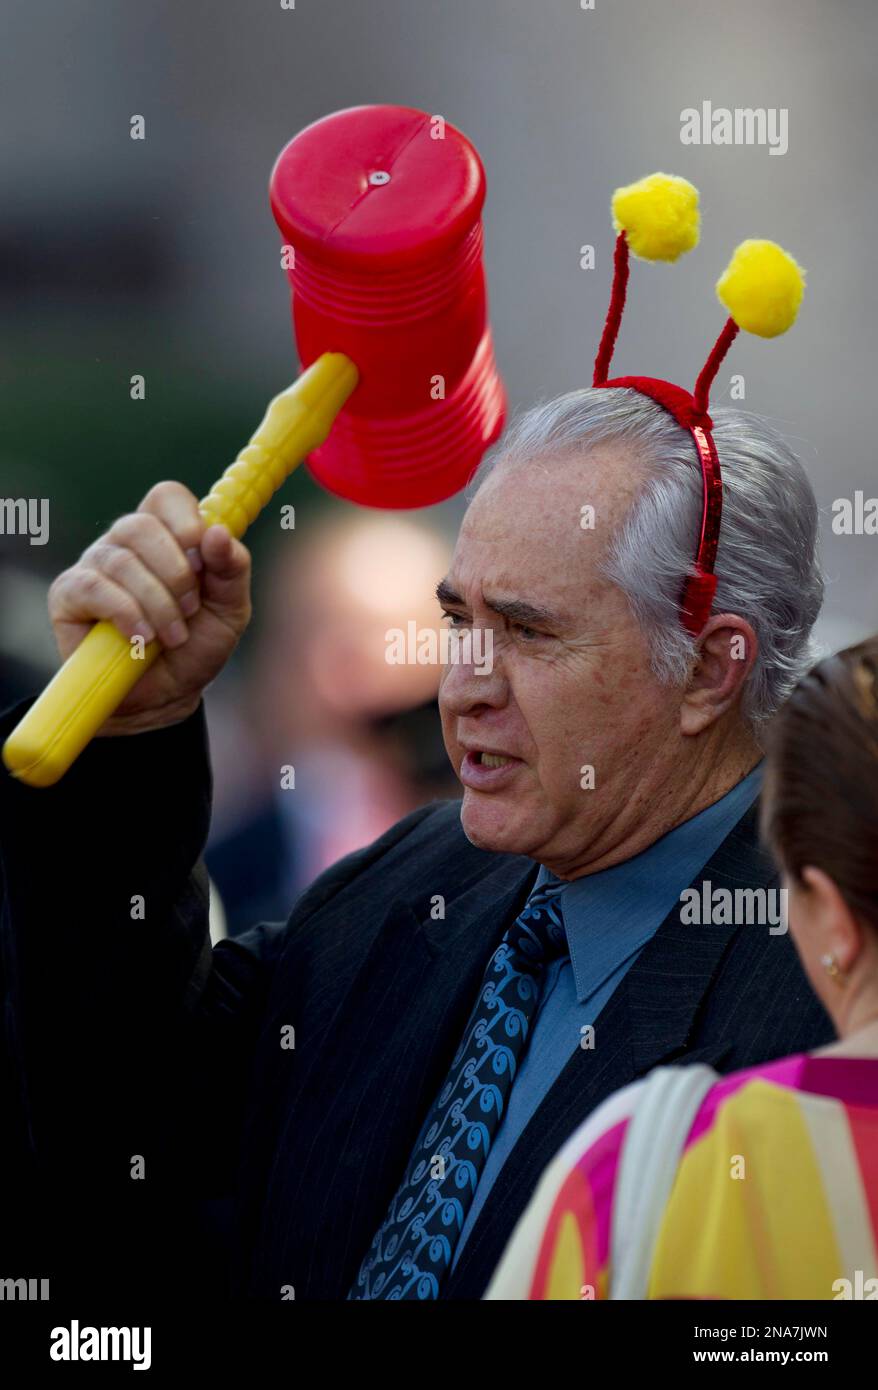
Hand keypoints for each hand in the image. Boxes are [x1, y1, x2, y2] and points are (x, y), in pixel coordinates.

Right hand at [48, 482, 251, 734]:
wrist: (166, 697)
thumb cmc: (196, 646)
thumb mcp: (230, 610)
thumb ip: (232, 569)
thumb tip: (218, 532)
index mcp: (168, 536)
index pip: (167, 497)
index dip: (185, 518)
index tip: (203, 554)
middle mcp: (127, 542)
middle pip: (142, 525)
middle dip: (175, 572)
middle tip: (191, 609)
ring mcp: (95, 564)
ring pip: (121, 560)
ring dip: (156, 603)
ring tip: (172, 636)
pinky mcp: (69, 594)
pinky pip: (94, 587)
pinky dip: (126, 614)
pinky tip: (142, 638)